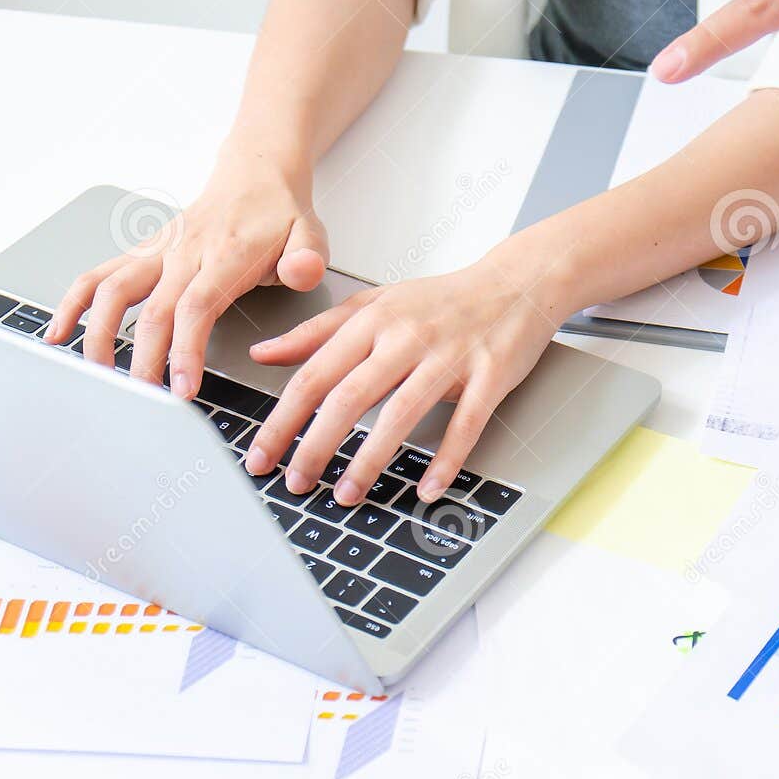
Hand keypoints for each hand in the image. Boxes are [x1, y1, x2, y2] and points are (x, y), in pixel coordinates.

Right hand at [44, 145, 329, 397]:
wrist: (255, 174)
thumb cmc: (280, 212)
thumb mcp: (311, 232)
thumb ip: (307, 257)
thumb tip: (301, 271)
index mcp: (225, 254)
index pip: (196, 306)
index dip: (185, 349)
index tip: (182, 388)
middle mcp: (183, 252)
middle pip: (151, 310)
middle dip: (143, 360)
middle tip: (145, 402)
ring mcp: (157, 252)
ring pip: (111, 291)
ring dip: (98, 335)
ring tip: (96, 376)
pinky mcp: (142, 253)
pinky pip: (98, 276)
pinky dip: (73, 304)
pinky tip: (59, 334)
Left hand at [242, 254, 568, 503]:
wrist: (517, 284)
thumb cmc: (443, 300)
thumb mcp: (374, 304)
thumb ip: (318, 331)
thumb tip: (264, 354)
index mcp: (373, 320)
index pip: (315, 374)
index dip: (282, 419)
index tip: (261, 455)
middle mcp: (407, 336)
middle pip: (349, 397)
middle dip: (316, 445)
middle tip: (296, 482)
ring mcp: (450, 357)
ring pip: (401, 413)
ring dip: (370, 460)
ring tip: (346, 494)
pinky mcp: (489, 376)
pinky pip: (466, 424)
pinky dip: (446, 460)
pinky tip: (426, 488)